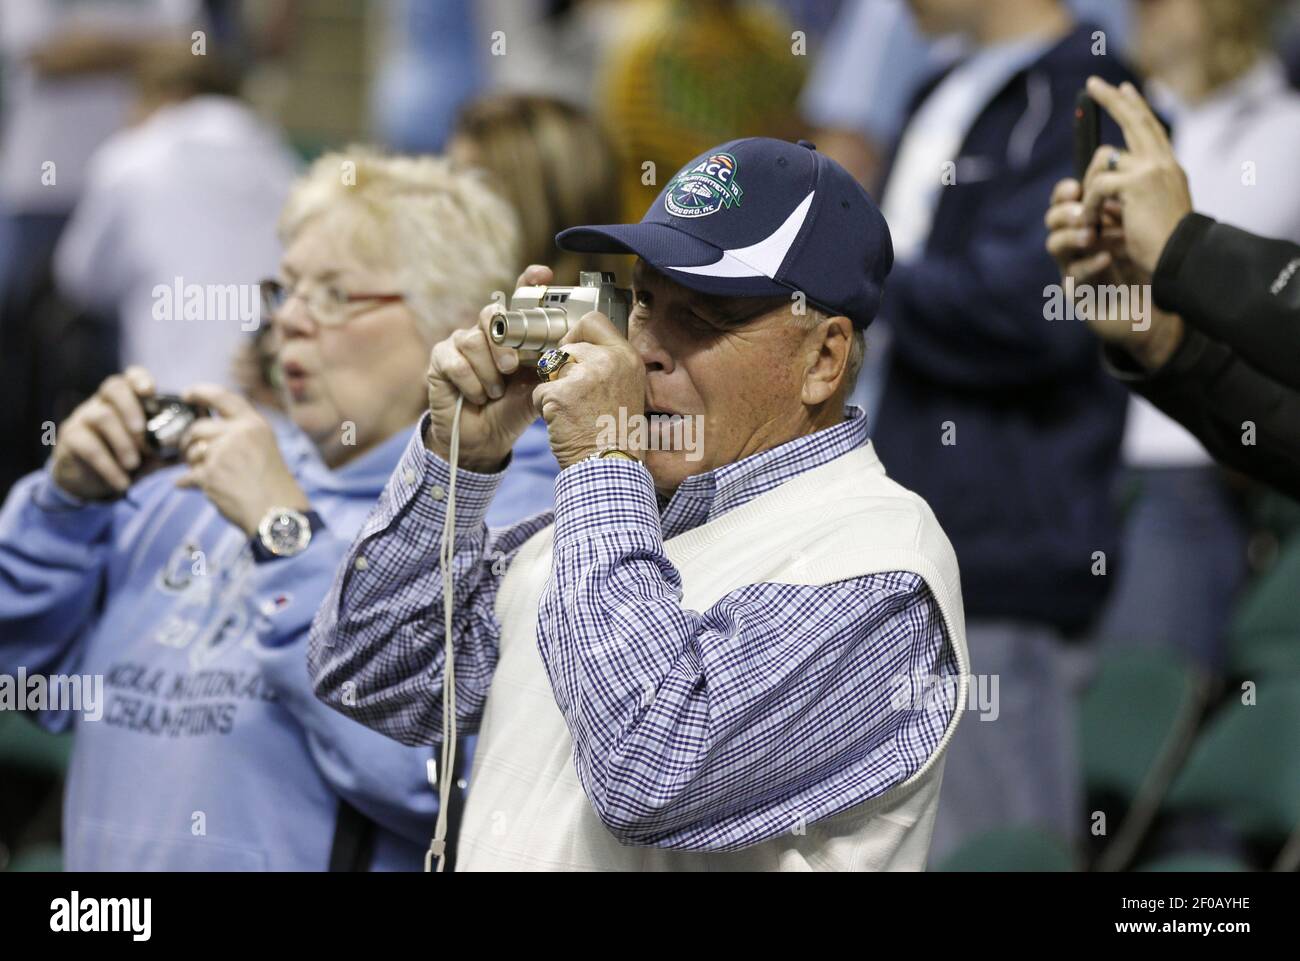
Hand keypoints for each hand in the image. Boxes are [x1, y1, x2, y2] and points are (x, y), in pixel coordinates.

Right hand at [50, 366, 157, 500]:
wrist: (92, 481)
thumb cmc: (127, 458)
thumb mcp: (152, 452)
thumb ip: (170, 447)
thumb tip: (196, 444)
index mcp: (125, 400)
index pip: (130, 378)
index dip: (140, 379)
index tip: (150, 391)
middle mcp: (102, 402)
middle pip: (113, 387)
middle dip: (131, 407)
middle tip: (142, 431)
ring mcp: (84, 418)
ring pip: (101, 417)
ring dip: (122, 442)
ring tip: (133, 464)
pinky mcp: (71, 440)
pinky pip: (88, 447)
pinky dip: (108, 466)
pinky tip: (122, 482)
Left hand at [176, 385, 308, 535]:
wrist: (276, 512)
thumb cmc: (273, 485)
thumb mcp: (264, 447)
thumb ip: (240, 435)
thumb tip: (204, 435)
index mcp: (254, 424)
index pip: (223, 397)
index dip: (202, 393)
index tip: (188, 395)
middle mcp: (238, 434)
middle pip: (198, 427)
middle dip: (189, 440)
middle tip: (188, 452)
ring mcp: (223, 453)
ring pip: (191, 451)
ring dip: (191, 463)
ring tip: (201, 473)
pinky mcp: (210, 474)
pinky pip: (187, 475)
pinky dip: (185, 482)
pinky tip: (186, 485)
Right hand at [424, 264, 549, 471]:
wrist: (485, 439)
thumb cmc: (512, 409)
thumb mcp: (537, 388)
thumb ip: (549, 367)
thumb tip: (569, 351)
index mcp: (512, 335)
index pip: (519, 300)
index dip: (529, 283)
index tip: (543, 273)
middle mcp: (486, 332)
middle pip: (491, 315)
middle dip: (503, 342)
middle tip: (512, 368)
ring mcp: (460, 343)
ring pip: (473, 340)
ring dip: (488, 372)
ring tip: (495, 392)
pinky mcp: (440, 359)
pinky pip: (455, 361)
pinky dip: (471, 382)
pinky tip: (478, 396)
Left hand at [532, 310, 645, 469]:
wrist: (611, 466)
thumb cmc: (616, 434)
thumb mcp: (626, 389)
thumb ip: (608, 365)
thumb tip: (579, 350)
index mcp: (627, 358)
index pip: (594, 321)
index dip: (576, 334)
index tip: (572, 352)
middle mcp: (609, 361)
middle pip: (567, 348)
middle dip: (561, 370)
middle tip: (572, 396)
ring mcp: (585, 376)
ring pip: (550, 368)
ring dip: (553, 389)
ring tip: (571, 412)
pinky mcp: (561, 394)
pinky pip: (539, 391)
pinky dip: (543, 408)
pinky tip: (562, 423)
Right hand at [1046, 177, 1183, 370]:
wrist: (1162, 300)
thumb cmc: (1152, 259)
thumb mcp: (1140, 218)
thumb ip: (1125, 191)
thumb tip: (1113, 154)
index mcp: (1092, 220)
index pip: (1066, 199)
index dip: (1065, 191)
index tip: (1077, 187)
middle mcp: (1079, 242)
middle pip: (1052, 219)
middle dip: (1063, 211)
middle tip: (1082, 212)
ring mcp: (1076, 267)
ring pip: (1054, 245)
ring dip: (1069, 235)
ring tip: (1091, 235)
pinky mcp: (1080, 294)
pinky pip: (1072, 278)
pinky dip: (1088, 265)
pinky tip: (1105, 258)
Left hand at [1079, 76, 1192, 275]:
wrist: (1181, 259)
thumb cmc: (1162, 246)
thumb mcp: (1146, 210)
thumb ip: (1129, 189)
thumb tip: (1102, 174)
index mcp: (1168, 168)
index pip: (1149, 129)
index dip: (1135, 108)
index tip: (1124, 90)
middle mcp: (1162, 162)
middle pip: (1134, 120)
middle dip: (1111, 100)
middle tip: (1092, 84)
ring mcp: (1151, 169)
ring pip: (1103, 161)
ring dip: (1089, 189)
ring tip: (1090, 218)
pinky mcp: (1136, 183)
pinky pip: (1096, 186)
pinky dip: (1089, 207)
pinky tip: (1093, 225)